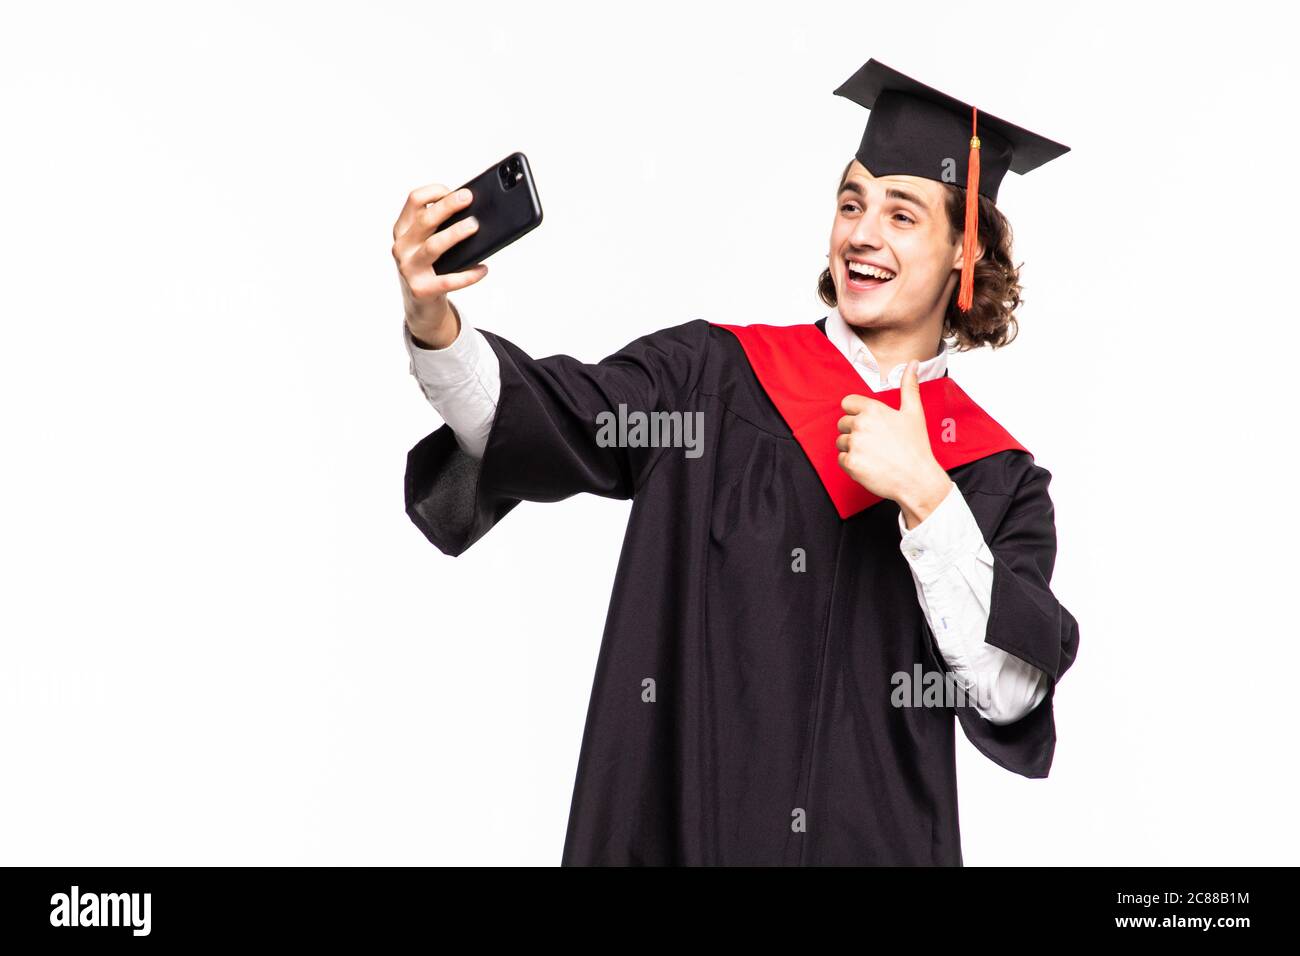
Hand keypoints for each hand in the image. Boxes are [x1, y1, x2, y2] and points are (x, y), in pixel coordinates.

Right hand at [391, 182, 488, 348]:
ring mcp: (409, 269)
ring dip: (455, 234)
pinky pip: (449, 280)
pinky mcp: (422, 289)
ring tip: (475, 226)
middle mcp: (402, 247)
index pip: (414, 200)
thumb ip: (439, 227)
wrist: (420, 305)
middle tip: (469, 198)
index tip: (454, 191)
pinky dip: (469, 274)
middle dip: (448, 206)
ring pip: (434, 246)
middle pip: (425, 220)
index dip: (434, 192)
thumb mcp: (426, 243)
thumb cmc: (428, 267)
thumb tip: (472, 211)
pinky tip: (483, 269)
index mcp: (403, 230)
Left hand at [836, 360, 952, 523]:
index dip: (855, 413)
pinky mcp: (850, 463)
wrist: (917, 479)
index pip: (847, 403)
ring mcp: (854, 444)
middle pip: (842, 424)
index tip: (868, 423)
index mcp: (873, 409)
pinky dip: (852, 464)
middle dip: (855, 432)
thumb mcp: (914, 412)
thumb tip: (913, 363)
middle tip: (876, 443)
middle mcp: (861, 424)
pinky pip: (841, 460)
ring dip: (853, 449)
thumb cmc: (916, 447)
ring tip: (874, 455)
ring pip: (841, 442)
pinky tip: (870, 465)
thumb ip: (909, 386)